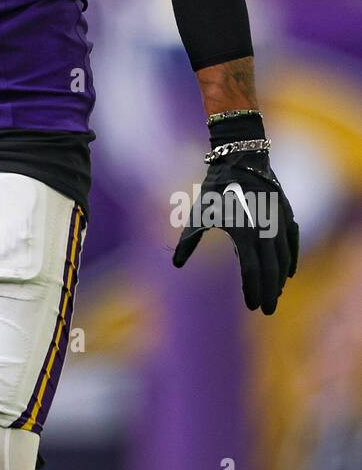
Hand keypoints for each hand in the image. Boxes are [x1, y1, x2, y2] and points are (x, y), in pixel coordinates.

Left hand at [173, 144, 298, 314]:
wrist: (241, 158)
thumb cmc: (216, 188)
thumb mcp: (199, 213)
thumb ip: (189, 241)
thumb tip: (176, 265)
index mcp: (244, 231)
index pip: (251, 270)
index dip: (252, 290)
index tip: (251, 306)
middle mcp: (265, 229)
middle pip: (271, 269)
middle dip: (269, 292)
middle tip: (266, 310)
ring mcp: (279, 221)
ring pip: (284, 257)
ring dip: (280, 279)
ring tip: (275, 295)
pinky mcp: (286, 214)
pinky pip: (292, 242)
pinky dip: (291, 259)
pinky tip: (288, 273)